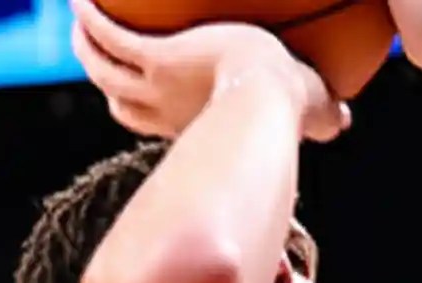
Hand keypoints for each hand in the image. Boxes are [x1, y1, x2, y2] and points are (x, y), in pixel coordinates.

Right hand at [72, 0, 349, 140]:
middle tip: (95, 55)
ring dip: (86, 46)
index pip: (156, 121)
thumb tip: (343, 121)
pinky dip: (91, 19)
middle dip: (105, 79)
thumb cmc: (291, 112)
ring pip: (102, 68)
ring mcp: (156, 85)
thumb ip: (323, 118)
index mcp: (194, 124)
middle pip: (119, 99)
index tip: (134, 96)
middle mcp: (167, 110)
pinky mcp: (156, 59)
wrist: (268, 98)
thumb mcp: (309, 114)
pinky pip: (111, 36)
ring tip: (78, 21)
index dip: (140, 108)